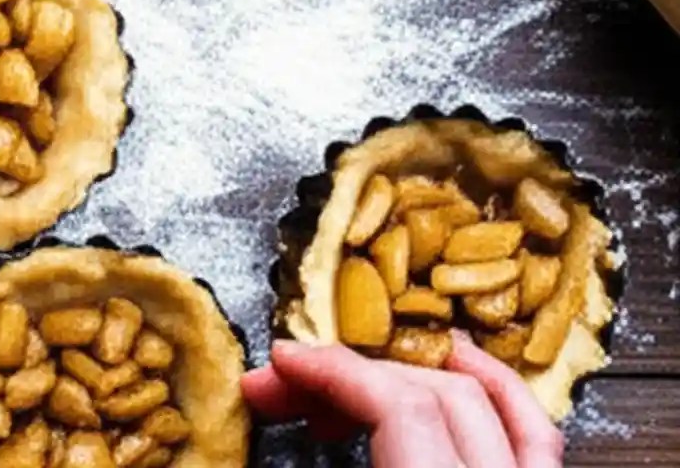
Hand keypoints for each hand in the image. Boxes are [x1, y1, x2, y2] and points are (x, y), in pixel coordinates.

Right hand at [241, 332, 562, 467]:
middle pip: (434, 392)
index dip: (332, 371)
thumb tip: (268, 409)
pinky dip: (493, 391)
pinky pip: (533, 433)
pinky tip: (455, 372)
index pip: (399, 406)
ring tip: (351, 381)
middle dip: (349, 375)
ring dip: (411, 372)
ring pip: (492, 400)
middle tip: (284, 390)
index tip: (280, 366)